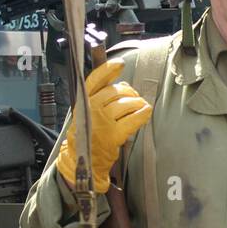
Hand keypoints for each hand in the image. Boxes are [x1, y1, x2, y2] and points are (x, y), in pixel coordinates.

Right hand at [56, 59, 152, 192]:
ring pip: (128, 103)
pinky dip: (143, 113)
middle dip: (130, 93)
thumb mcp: (86, 114)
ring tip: (140, 107)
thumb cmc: (86, 137)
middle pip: (117, 91)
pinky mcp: (114, 134)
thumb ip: (101, 98)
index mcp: (83, 102)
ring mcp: (102, 122)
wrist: (81, 163)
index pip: (95, 80)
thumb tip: (122, 84)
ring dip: (138, 103)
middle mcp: (91, 109)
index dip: (108, 69)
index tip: (120, 64)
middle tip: (134, 98)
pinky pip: (135, 117)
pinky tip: (145, 113)